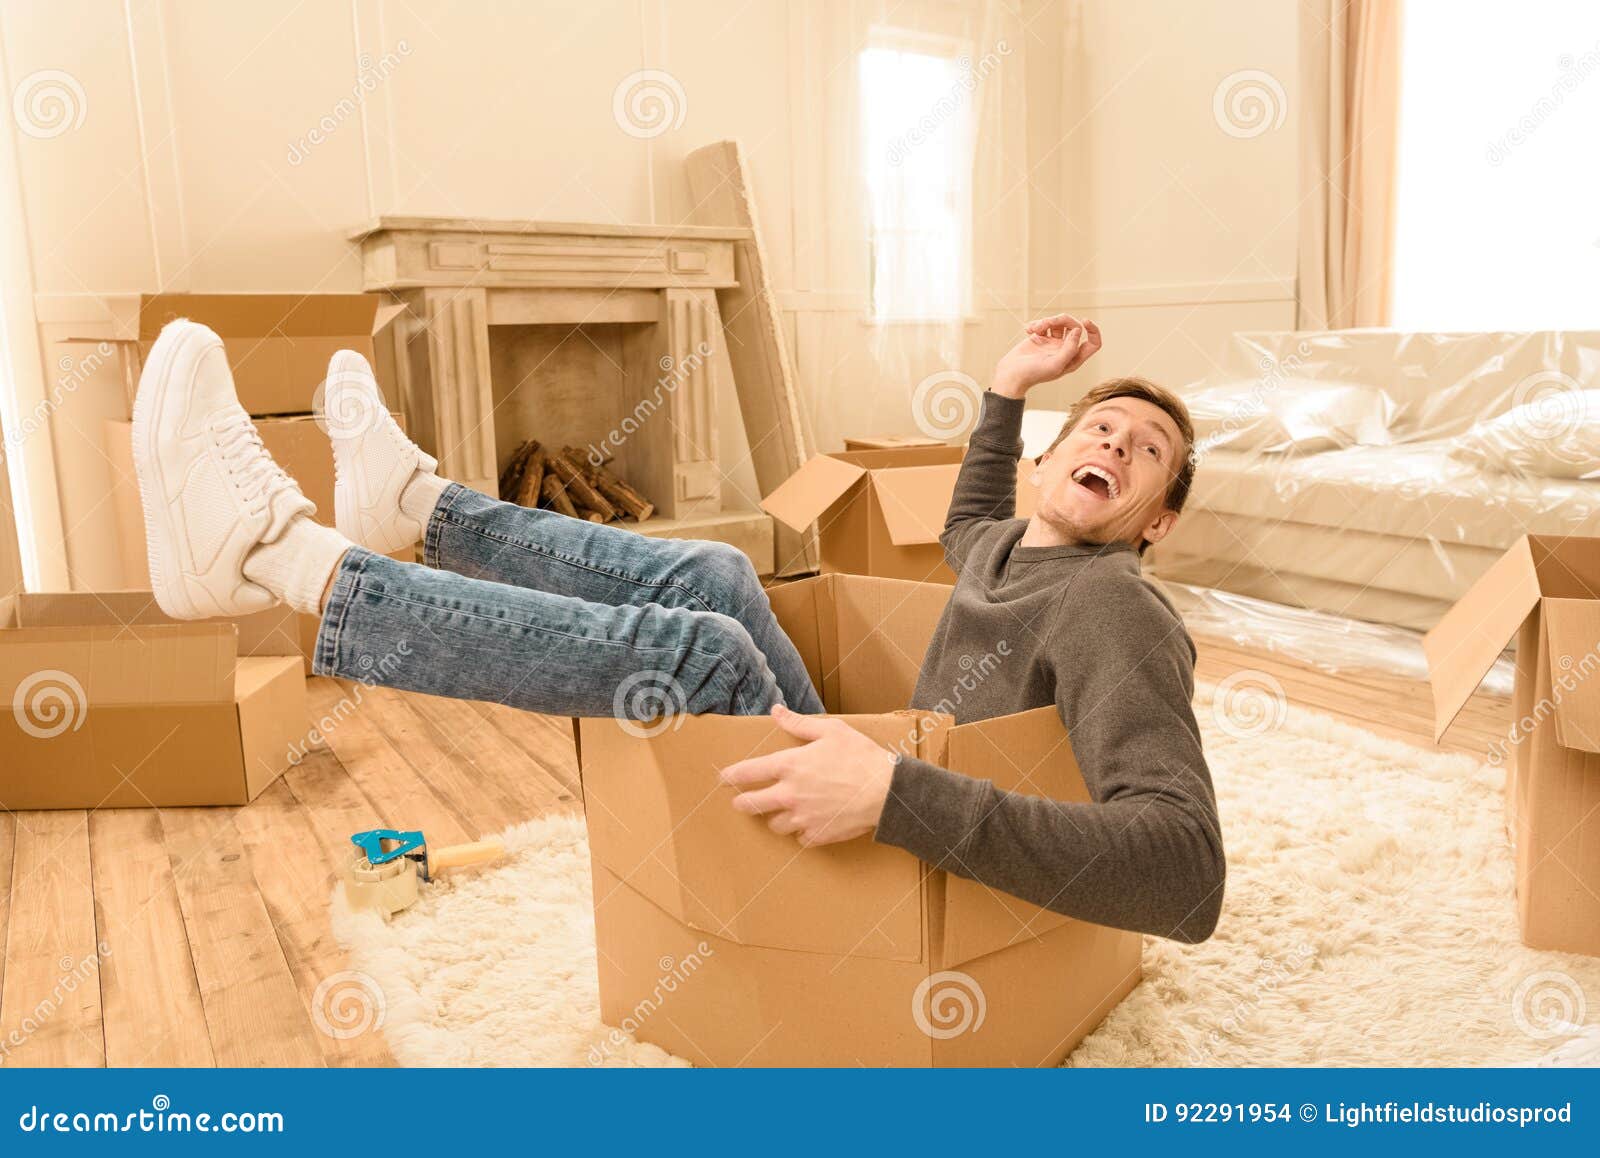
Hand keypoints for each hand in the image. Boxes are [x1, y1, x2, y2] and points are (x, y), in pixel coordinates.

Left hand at [720, 705, 896, 845]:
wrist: (886, 791)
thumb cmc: (860, 757)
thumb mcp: (830, 731)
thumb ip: (798, 723)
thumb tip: (776, 710)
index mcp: (789, 765)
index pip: (748, 772)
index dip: (732, 776)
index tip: (723, 778)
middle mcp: (789, 794)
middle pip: (751, 805)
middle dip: (741, 803)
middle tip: (739, 802)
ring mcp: (802, 817)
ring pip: (775, 824)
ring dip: (775, 818)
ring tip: (779, 812)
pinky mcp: (817, 835)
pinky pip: (799, 838)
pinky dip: (801, 832)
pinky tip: (807, 824)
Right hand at [992, 314, 1101, 397]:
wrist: (1011, 374)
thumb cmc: (1033, 374)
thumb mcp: (1055, 365)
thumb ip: (1070, 349)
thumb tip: (1078, 331)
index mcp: (1073, 359)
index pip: (1093, 343)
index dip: (1093, 330)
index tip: (1084, 321)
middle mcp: (1065, 350)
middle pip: (1074, 327)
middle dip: (1062, 320)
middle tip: (1048, 322)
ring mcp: (1053, 343)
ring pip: (1059, 323)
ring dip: (1047, 320)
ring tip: (1035, 327)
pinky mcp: (1041, 338)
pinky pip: (1044, 324)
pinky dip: (1036, 324)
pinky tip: (1028, 329)